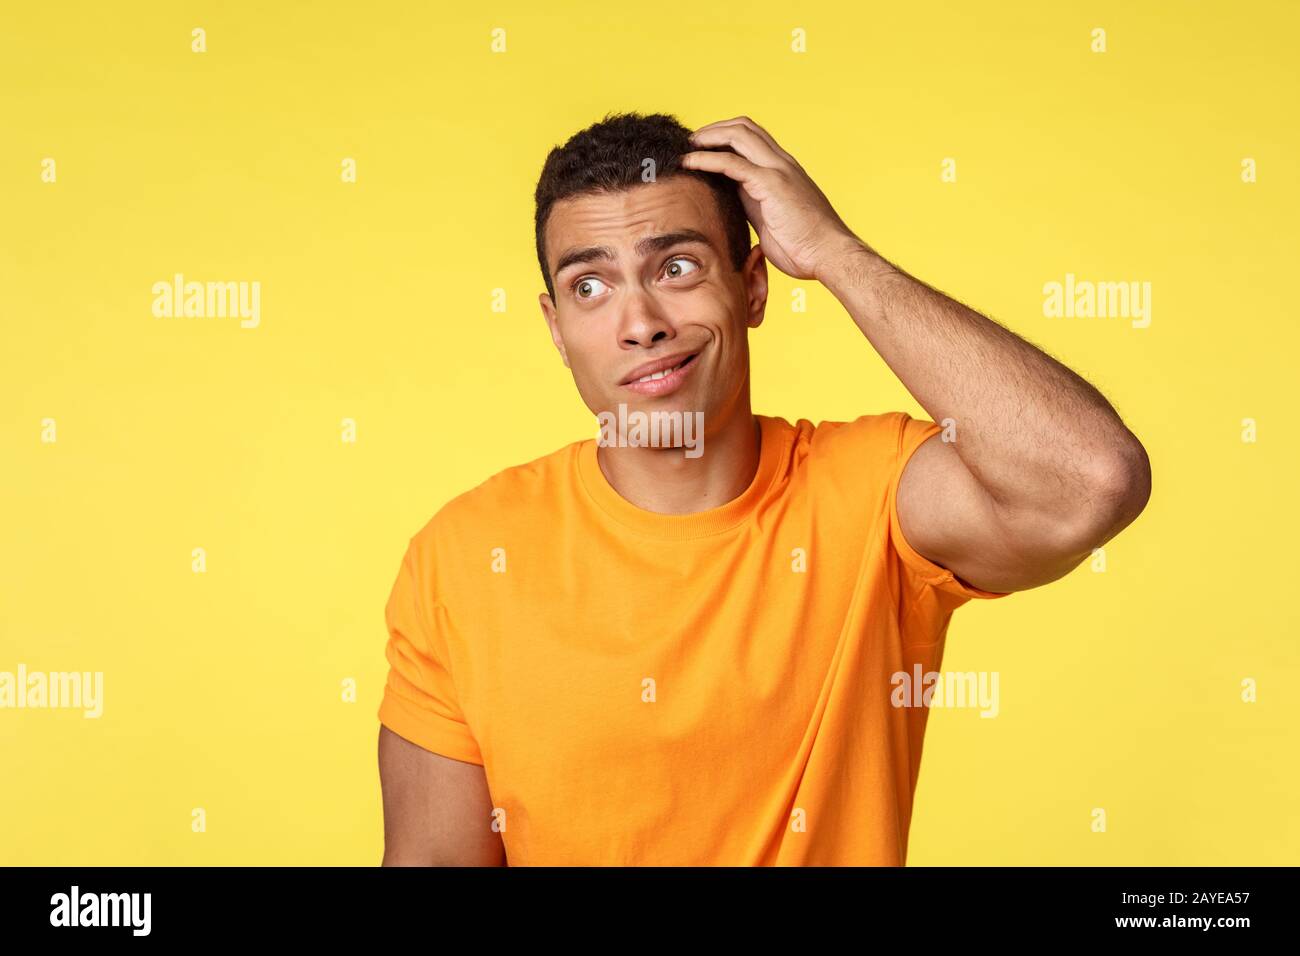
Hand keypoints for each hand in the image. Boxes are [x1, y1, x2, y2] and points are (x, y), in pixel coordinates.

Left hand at [681, 116, 864, 281]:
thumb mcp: (770, 219)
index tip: (702, 148)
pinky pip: (732, 163)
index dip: (726, 136)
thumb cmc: (804, 247)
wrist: (828, 256)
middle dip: (714, 129)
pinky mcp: (771, 184)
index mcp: (783, 170)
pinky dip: (707, 159)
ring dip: (708, 137)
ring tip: (687, 147)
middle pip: (744, 127)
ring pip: (738, 134)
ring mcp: (778, 171)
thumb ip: (753, 205)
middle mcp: (782, 163)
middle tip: (691, 143)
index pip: (753, 138)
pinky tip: (690, 163)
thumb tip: (731, 204)